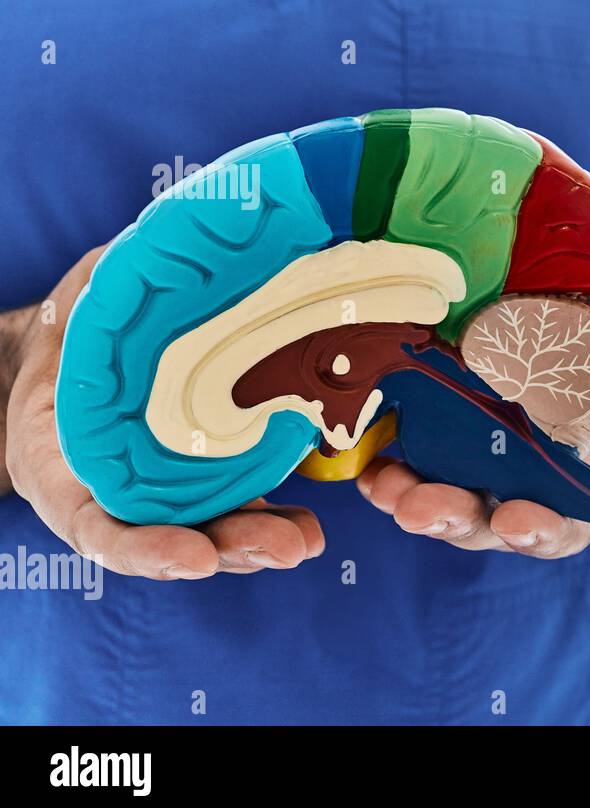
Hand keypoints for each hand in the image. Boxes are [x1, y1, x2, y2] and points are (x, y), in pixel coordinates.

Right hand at [4, 248, 324, 577]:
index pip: (100, 527)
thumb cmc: (70, 331)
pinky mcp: (206, 479)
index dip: (146, 547)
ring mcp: (164, 491)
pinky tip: (310, 526)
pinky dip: (271, 517)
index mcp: (60, 467)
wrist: (75, 351)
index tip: (194, 556)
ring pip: (211, 528)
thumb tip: (150, 251)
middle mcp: (114, 494)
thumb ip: (100, 296)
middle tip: (284, 548)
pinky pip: (237, 503)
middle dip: (229, 546)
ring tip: (305, 541)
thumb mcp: (76, 305)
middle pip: (173, 537)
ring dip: (261, 539)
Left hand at [355, 410, 589, 558]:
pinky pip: (412, 483)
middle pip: (483, 525)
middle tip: (419, 511)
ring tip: (383, 486)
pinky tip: (370, 469)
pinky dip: (387, 479)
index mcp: (574, 502)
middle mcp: (519, 507)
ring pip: (440, 508)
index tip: (514, 521)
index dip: (538, 530)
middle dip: (450, 515)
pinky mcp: (439, 471)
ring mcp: (476, 492)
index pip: (559, 530)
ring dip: (407, 498)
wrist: (573, 389)